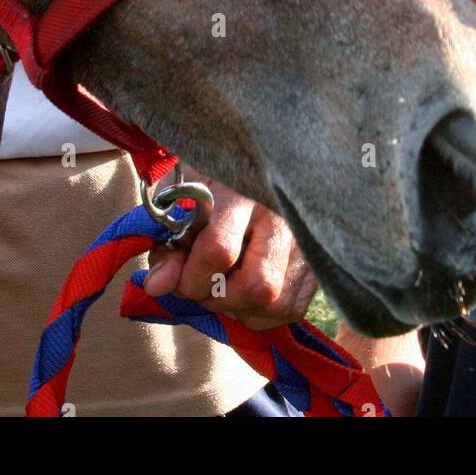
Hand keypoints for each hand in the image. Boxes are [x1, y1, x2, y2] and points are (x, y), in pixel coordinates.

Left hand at [141, 164, 317, 330]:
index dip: (191, 276)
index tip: (175, 273)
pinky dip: (262, 311)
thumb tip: (158, 286)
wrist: (255, 163)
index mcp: (243, 191)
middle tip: (202, 281)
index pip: (220, 249)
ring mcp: (307, 240)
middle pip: (257, 285)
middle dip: (217, 297)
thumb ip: (167, 244)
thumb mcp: (180, 203)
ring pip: (277, 302)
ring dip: (240, 307)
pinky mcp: (317, 261)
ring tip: (225, 285)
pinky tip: (246, 291)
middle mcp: (283, 215)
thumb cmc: (209, 187)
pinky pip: (292, 307)